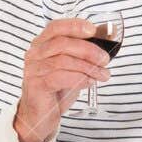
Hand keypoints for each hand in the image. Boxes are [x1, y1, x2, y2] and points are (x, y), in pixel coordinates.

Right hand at [14, 19, 111, 141]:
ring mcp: (33, 69)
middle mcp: (35, 54)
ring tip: (102, 75)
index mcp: (42, 44)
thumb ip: (84, 53)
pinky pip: (60, 77)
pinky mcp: (36, 85)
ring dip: (88, 67)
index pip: (56, 27)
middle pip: (62, 43)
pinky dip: (79, 79)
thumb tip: (108, 38)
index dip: (75, 25)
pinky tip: (89, 82)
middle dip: (88, 50)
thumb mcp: (73, 67)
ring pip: (63, 61)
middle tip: (105, 59)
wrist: (39, 116)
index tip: (93, 30)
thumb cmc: (56, 90)